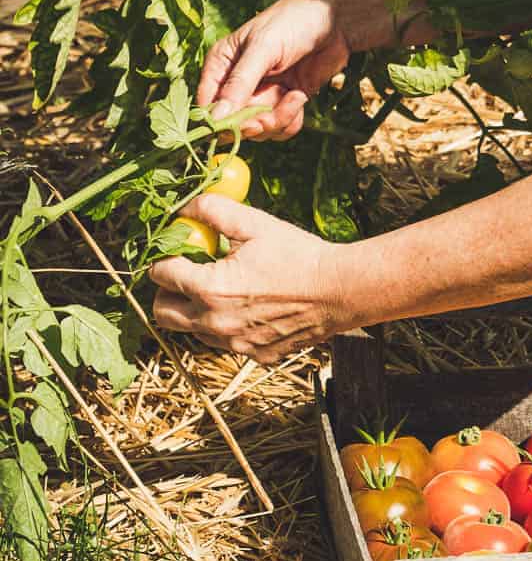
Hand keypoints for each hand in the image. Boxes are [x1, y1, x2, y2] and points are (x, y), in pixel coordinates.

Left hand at [150, 195, 347, 363]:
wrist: (340, 290)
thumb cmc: (299, 254)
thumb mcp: (255, 223)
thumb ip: (213, 210)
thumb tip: (185, 206)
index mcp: (210, 288)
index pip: (160, 275)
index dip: (163, 257)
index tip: (177, 249)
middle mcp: (215, 323)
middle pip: (163, 314)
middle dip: (166, 291)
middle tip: (186, 272)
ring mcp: (235, 343)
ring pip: (192, 331)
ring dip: (194, 310)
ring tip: (220, 287)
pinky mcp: (254, 354)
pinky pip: (225, 343)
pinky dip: (225, 326)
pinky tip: (247, 305)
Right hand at [198, 0, 349, 140]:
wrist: (334, 18)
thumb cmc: (293, 21)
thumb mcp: (264, 48)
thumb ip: (240, 82)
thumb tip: (215, 117)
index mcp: (222, 65)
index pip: (206, 103)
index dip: (218, 121)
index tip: (238, 126)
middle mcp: (237, 83)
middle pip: (232, 123)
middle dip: (253, 124)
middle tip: (268, 118)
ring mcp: (261, 94)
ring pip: (258, 130)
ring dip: (276, 121)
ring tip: (294, 96)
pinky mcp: (284, 102)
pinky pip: (280, 128)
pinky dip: (291, 119)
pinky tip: (300, 96)